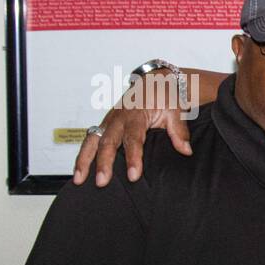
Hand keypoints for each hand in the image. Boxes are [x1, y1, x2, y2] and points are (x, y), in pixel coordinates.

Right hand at [73, 69, 193, 186]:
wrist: (155, 82)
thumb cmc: (165, 97)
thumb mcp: (176, 110)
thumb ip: (179, 131)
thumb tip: (185, 150)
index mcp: (136, 114)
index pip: (133, 139)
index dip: (133, 158)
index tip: (134, 176)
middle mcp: (118, 118)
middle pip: (107, 142)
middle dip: (103, 163)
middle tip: (102, 182)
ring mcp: (108, 121)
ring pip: (91, 141)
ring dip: (84, 161)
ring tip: (79, 180)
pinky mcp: (104, 125)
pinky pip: (90, 140)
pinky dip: (82, 155)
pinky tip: (79, 172)